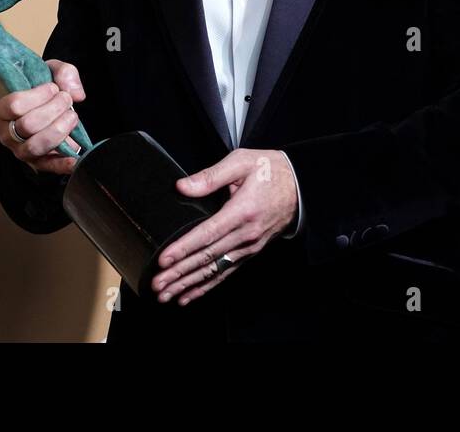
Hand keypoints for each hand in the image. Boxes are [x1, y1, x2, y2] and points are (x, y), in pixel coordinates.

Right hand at [0, 59, 85, 173]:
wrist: (50, 111)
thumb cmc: (44, 93)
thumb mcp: (51, 72)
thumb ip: (64, 72)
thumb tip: (74, 93)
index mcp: (2, 112)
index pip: (15, 105)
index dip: (39, 95)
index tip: (53, 88)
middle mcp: (8, 135)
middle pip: (28, 125)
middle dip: (54, 109)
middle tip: (66, 99)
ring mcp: (22, 151)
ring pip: (36, 145)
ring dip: (59, 129)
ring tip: (72, 116)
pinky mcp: (39, 164)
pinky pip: (50, 166)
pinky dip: (64, 163)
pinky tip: (76, 154)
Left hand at [149, 148, 297, 304]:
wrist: (301, 186)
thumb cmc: (270, 171)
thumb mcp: (242, 162)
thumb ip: (211, 176)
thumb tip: (183, 186)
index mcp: (242, 212)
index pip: (207, 235)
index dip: (184, 249)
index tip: (164, 260)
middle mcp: (246, 235)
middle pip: (208, 258)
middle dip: (180, 273)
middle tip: (158, 285)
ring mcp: (249, 247)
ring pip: (215, 270)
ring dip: (189, 284)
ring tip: (168, 295)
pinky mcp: (251, 252)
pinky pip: (226, 272)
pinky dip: (207, 286)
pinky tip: (189, 295)